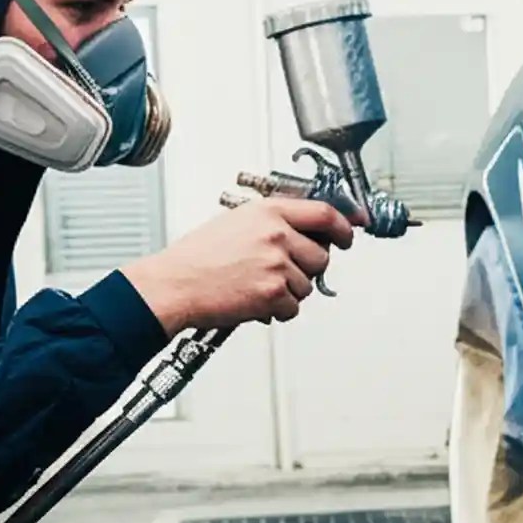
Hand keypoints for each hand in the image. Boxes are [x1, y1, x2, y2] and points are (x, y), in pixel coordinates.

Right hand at [120, 198, 354, 336]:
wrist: (173, 285)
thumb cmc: (197, 257)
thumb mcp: (236, 222)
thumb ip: (273, 223)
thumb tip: (304, 231)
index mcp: (269, 212)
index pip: (324, 212)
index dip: (343, 225)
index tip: (349, 233)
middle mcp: (276, 235)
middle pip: (321, 255)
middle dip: (307, 268)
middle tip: (282, 272)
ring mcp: (277, 264)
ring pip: (308, 285)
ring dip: (289, 291)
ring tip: (257, 285)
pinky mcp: (273, 293)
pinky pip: (293, 307)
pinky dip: (278, 310)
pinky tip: (255, 301)